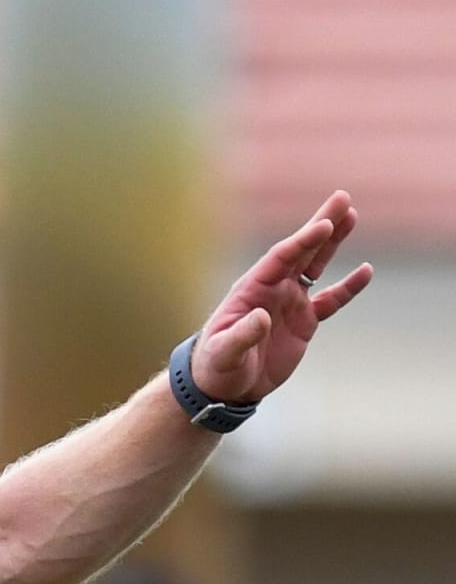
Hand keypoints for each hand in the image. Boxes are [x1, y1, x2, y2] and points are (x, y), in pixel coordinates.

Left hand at [191, 190, 373, 403]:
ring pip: (316, 266)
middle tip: (343, 198)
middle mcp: (272, 289)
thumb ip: (241, 335)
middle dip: (321, 225)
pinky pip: (330, 300)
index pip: (282, 258)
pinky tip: (365, 271)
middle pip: (301, 251)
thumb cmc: (216, 366)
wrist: (225, 385)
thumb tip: (261, 316)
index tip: (324, 224)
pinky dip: (347, 287)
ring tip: (351, 215)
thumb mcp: (224, 352)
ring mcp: (289, 303)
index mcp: (252, 289)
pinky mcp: (303, 322)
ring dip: (333, 243)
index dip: (303, 240)